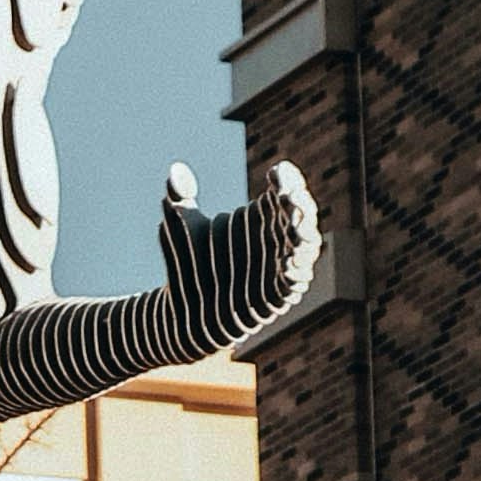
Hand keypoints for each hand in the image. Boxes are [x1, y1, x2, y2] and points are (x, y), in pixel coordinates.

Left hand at [154, 155, 320, 345]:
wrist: (187, 311)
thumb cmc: (192, 264)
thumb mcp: (182, 226)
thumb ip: (180, 196)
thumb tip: (174, 169)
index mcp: (262, 214)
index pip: (284, 189)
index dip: (286, 178)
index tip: (276, 171)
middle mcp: (277, 236)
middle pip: (301, 213)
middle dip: (300, 202)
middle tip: (291, 195)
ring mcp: (281, 263)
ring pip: (305, 245)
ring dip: (305, 233)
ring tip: (297, 222)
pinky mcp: (279, 292)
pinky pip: (295, 279)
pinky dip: (295, 270)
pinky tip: (288, 261)